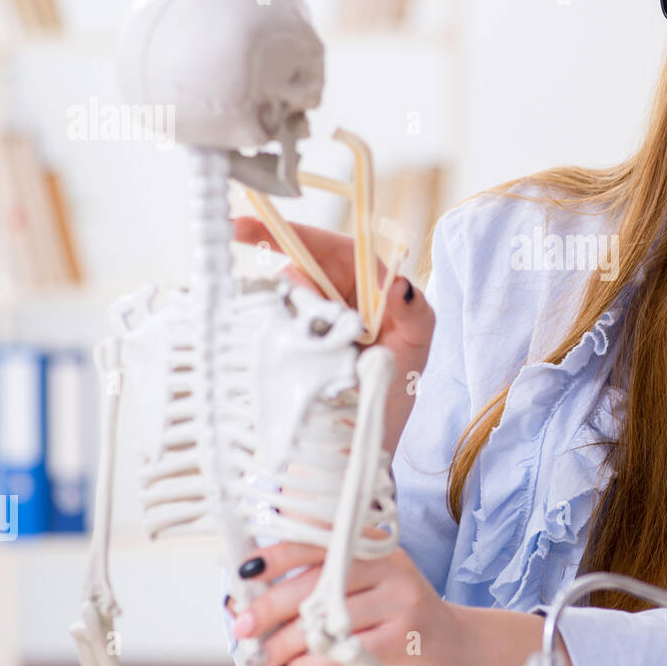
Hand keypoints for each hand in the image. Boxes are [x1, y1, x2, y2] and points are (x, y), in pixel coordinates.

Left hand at [226, 527, 465, 665]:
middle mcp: (389, 564)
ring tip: (261, 658)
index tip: (244, 571)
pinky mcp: (405, 635)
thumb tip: (254, 590)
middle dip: (272, 606)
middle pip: (321, 581)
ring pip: (331, 619)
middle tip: (241, 626)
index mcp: (373, 543)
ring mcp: (400, 598)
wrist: (447, 636)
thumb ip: (324, 572)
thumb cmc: (391, 604)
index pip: (320, 539)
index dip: (279, 554)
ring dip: (286, 643)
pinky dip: (312, 665)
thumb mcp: (367, 575)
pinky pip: (348, 651)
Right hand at [232, 215, 434, 454]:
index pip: (331, 247)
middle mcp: (335, 295)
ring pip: (282, 299)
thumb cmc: (395, 388)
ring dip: (292, 318)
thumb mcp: (414, 348)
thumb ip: (415, 313)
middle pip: (300, 269)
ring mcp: (309, 320)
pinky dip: (277, 335)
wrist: (365, 440)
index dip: (296, 233)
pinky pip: (271, 327)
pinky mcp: (288, 345)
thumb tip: (401, 285)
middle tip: (309, 320)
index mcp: (368, 284)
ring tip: (327, 354)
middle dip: (295, 285)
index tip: (251, 225)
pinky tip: (298, 360)